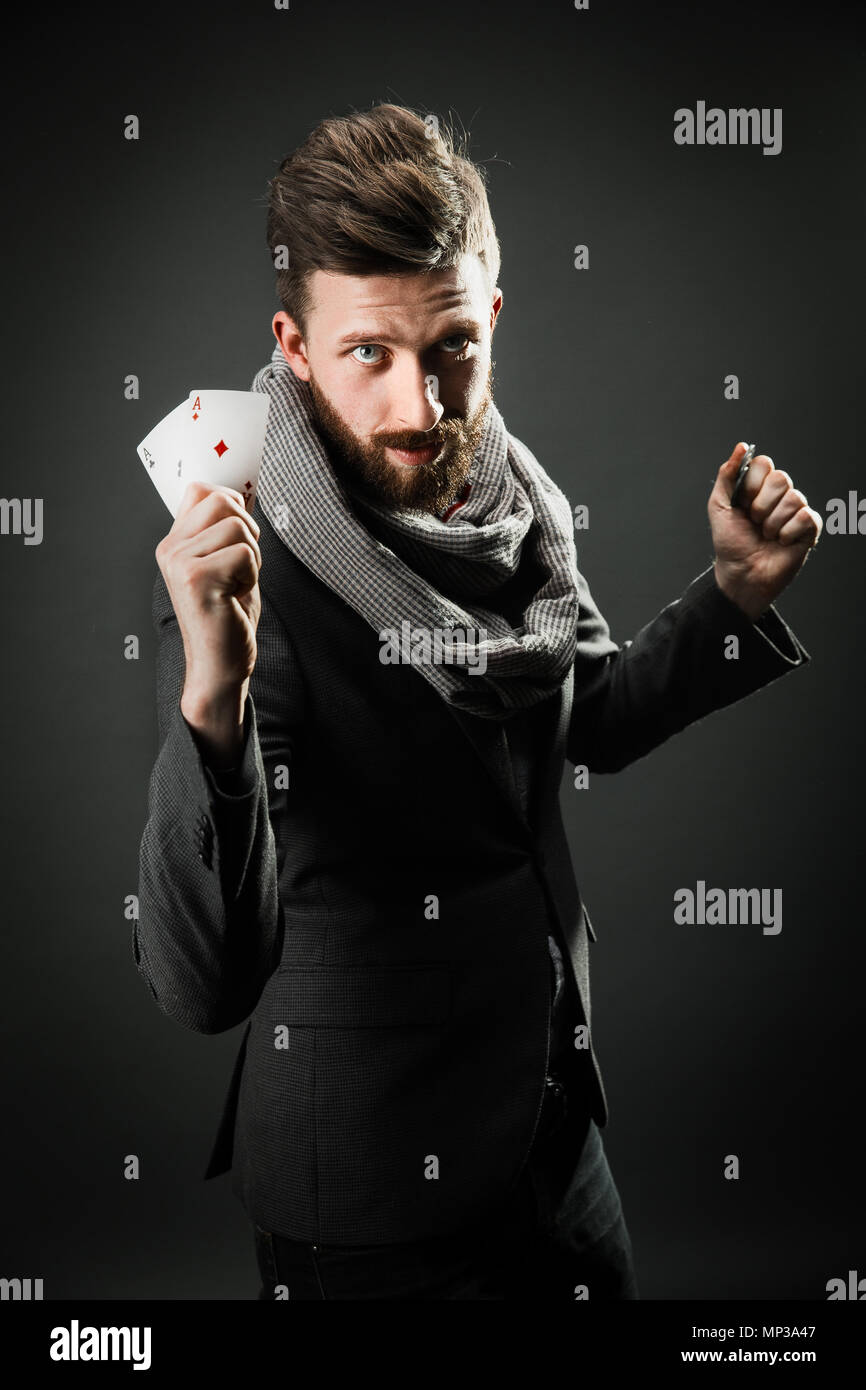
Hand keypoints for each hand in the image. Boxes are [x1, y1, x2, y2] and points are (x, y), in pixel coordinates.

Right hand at [155, 482, 262, 702]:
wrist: (220, 664)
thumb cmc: (227, 616)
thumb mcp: (225, 564)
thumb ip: (224, 530)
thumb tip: (239, 494)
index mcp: (174, 542)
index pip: (202, 490)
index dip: (233, 506)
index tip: (237, 542)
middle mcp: (170, 549)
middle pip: (223, 501)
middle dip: (247, 532)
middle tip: (240, 568)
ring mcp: (179, 562)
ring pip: (238, 526)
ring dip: (251, 558)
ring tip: (236, 585)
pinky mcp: (196, 578)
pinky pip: (244, 553)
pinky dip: (252, 575)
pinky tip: (235, 596)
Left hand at [708, 442, 821, 619]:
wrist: (740, 573)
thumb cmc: (729, 542)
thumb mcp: (718, 507)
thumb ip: (727, 476)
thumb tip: (741, 446)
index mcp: (758, 487)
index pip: (764, 463)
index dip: (752, 483)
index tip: (742, 503)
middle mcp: (779, 495)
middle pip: (782, 478)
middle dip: (761, 505)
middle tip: (754, 521)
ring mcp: (796, 510)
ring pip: (794, 499)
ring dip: (772, 523)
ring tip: (766, 535)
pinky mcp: (809, 528)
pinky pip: (806, 517)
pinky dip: (788, 532)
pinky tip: (781, 542)